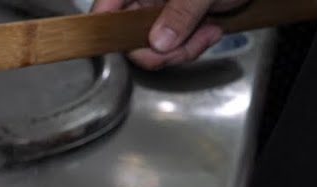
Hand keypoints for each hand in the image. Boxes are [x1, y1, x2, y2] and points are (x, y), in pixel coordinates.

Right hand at [90, 0, 249, 69]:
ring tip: (208, 32)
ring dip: (183, 49)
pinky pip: (174, 44)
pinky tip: (210, 30)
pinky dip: (192, 45)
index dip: (109, 29)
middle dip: (160, 49)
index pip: (106, 7)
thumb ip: (181, 12)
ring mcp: (161, 8)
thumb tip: (158, 42)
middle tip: (185, 46)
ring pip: (154, 45)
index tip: (127, 47)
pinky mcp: (178, 20)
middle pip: (129, 34)